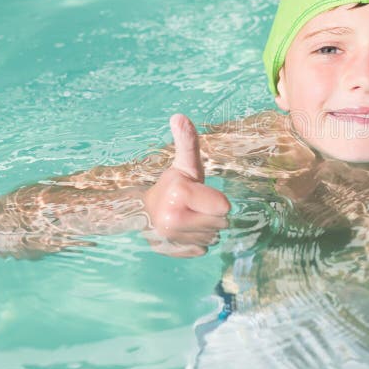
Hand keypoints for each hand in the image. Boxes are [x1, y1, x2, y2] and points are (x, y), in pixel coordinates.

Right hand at [143, 114, 229, 256]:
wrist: (144, 211)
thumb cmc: (174, 184)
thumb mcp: (185, 164)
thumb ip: (187, 142)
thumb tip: (179, 116)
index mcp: (179, 195)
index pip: (224, 207)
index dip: (216, 200)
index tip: (199, 194)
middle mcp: (172, 220)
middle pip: (220, 223)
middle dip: (212, 214)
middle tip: (195, 206)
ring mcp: (172, 239)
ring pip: (213, 237)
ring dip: (206, 228)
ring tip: (189, 216)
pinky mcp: (173, 252)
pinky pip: (202, 249)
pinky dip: (197, 241)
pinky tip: (185, 231)